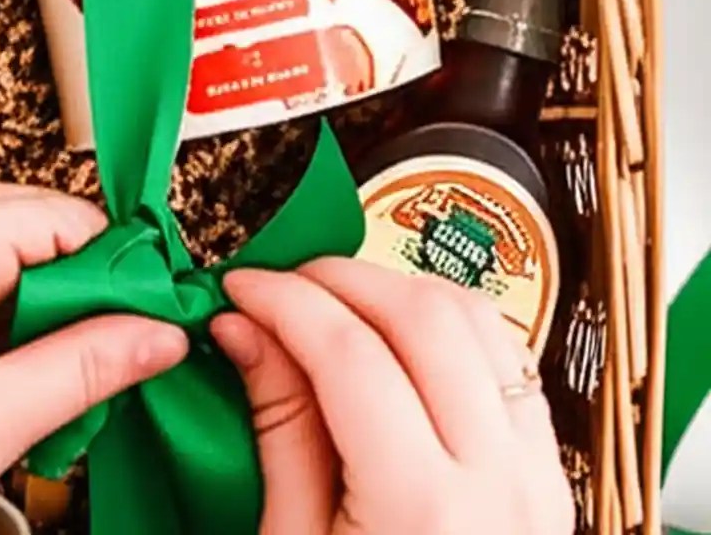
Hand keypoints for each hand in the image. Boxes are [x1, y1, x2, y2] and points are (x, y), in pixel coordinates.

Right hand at [211, 258, 572, 534]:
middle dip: (341, 278)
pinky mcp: (545, 470)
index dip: (285, 302)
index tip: (240, 288)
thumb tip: (245, 332)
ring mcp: (535, 472)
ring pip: (477, 320)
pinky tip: (393, 337)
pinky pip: (504, 358)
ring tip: (332, 302)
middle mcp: (498, 480)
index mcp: (420, 508)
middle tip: (281, 284)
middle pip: (424, 317)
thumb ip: (279, 427)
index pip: (351, 353)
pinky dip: (444, 326)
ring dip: (396, 290)